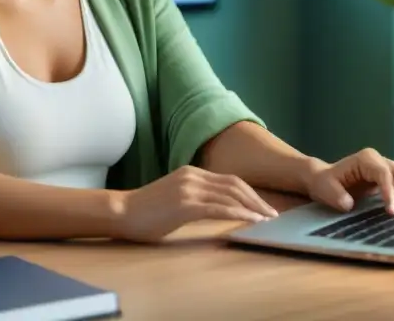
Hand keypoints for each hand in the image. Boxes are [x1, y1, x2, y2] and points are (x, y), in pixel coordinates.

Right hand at [111, 165, 279, 242]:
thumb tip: (217, 208)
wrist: (122, 212)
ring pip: (230, 195)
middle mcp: (192, 176)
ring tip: (267, 219)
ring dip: (253, 207)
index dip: (250, 192)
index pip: (229, 179)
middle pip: (235, 184)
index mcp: (191, 172)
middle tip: (272, 213)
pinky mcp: (185, 205)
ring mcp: (189, 189)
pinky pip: (219, 208)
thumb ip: (194, 197)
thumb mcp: (173, 197)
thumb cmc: (145, 211)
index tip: (263, 206)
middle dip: (257, 199)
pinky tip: (251, 221)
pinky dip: (239, 214)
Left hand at [303, 148, 393, 216]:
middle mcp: (380, 160)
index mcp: (365, 159)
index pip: (383, 174)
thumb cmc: (326, 183)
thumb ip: (336, 195)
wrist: (327, 179)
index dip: (390, 191)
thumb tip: (348, 203)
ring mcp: (389, 166)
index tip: (392, 212)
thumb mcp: (325, 188)